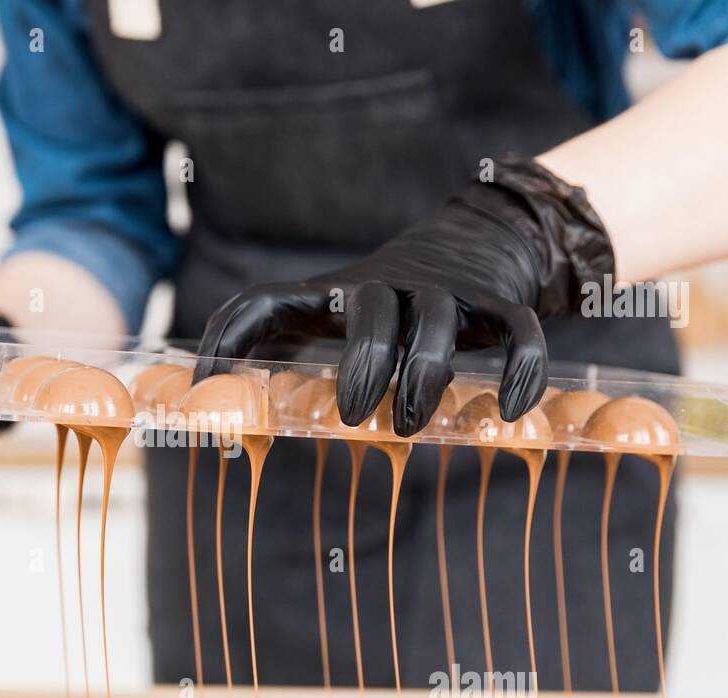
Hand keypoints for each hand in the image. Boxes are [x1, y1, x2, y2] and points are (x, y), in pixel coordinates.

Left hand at [195, 158, 612, 435]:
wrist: (475, 239)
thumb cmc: (378, 297)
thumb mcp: (322, 308)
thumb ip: (272, 339)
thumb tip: (206, 396)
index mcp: (333, 292)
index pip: (267, 299)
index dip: (231, 336)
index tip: (206, 386)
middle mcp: (387, 285)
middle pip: (372, 315)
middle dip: (362, 368)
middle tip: (352, 419)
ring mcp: (446, 292)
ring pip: (439, 324)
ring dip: (425, 378)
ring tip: (409, 427)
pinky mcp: (497, 302)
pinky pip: (519, 329)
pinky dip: (521, 368)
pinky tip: (511, 411)